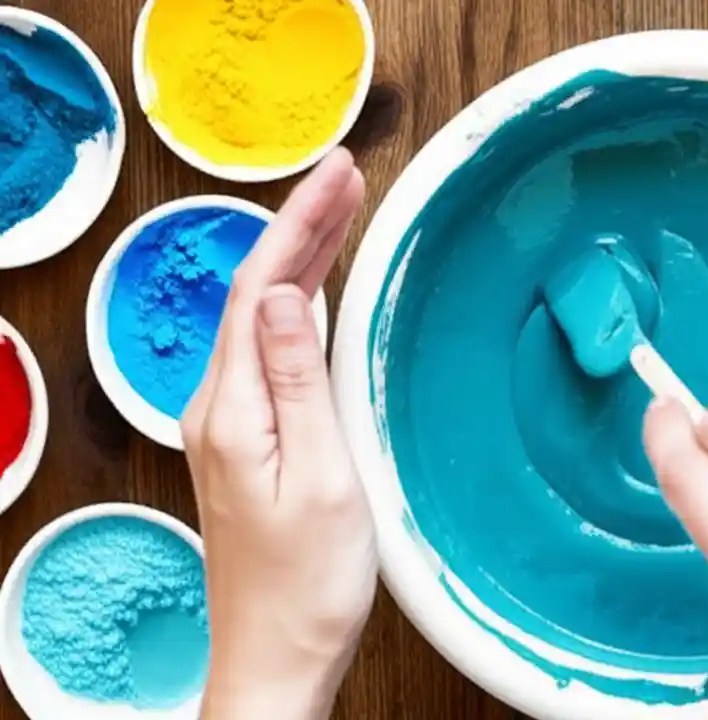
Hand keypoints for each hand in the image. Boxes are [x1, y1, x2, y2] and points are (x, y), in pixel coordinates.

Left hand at [181, 149, 375, 718]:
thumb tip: (275, 296)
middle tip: (350, 174)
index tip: (340, 174)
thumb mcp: (319, 476)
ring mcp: (229, 424)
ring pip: (261, 316)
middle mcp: (219, 407)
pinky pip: (268, 350)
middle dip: (303, 227)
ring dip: (300, 259)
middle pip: (255, 292)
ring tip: (340, 210)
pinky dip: (297, 304)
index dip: (300, 224)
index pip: (258, 288)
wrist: (280, 656)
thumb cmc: (309, 582)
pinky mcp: (247, 440)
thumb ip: (296, 381)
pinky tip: (315, 289)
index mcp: (233, 410)